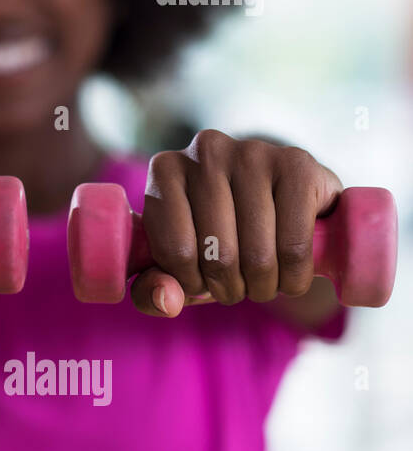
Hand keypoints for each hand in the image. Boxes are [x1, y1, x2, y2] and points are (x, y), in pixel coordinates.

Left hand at [135, 130, 342, 316]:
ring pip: (257, 254)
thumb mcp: (177, 265)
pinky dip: (294, 277)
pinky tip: (290, 274)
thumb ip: (151, 290)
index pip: (175, 250)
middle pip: (218, 253)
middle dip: (228, 288)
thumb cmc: (217, 238)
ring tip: (261, 283)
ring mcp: (253, 152)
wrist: (282, 206)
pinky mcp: (298, 165)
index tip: (199, 284)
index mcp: (166, 170)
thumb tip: (166, 299)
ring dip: (262, 287)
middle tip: (235, 288)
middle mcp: (205, 150)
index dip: (190, 283)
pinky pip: (294, 246)